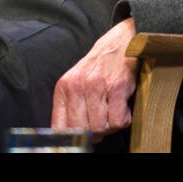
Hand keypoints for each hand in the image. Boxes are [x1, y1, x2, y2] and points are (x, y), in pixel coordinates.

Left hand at [51, 17, 138, 139]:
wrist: (123, 40)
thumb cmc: (100, 65)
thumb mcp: (77, 82)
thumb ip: (70, 107)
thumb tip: (69, 138)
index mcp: (64, 88)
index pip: (59, 128)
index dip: (71, 140)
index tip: (80, 141)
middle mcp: (77, 86)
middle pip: (81, 131)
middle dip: (94, 133)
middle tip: (102, 124)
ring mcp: (97, 86)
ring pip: (100, 128)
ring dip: (110, 125)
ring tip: (114, 111)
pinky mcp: (117, 86)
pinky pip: (118, 121)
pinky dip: (124, 119)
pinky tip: (123, 107)